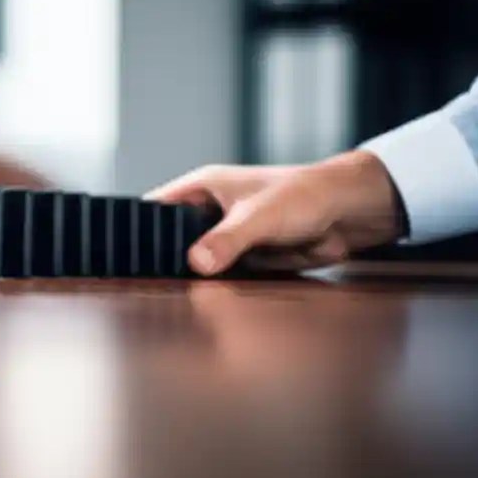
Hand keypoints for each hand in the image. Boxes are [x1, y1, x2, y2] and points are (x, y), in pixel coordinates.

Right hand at [147, 151, 403, 275]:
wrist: (351, 212)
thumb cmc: (306, 195)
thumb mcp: (259, 216)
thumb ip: (227, 240)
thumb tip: (196, 263)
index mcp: (203, 187)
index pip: (155, 207)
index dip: (139, 227)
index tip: (126, 250)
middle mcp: (210, 210)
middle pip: (173, 239)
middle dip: (168, 257)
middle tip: (155, 276)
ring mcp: (227, 235)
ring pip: (197, 260)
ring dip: (197, 273)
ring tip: (184, 285)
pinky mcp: (245, 256)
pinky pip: (223, 274)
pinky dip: (221, 283)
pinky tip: (215, 291)